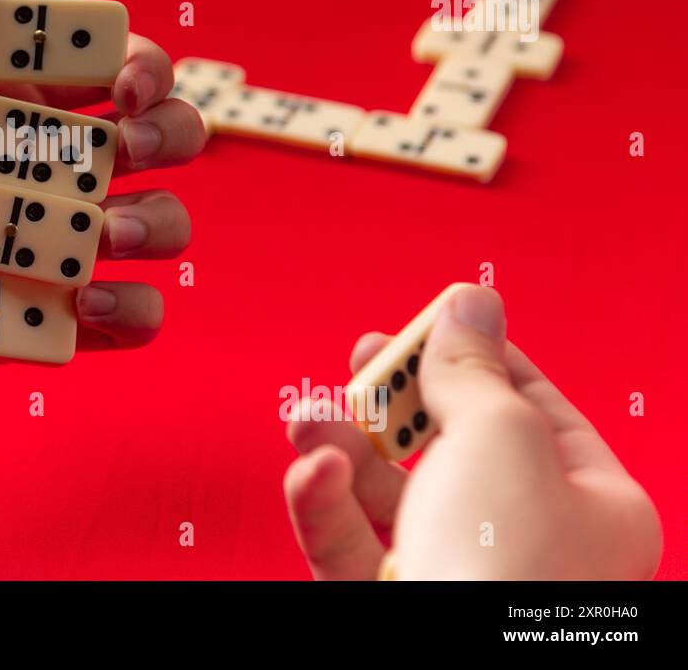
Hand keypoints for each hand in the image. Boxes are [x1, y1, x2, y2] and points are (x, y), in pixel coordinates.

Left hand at [0, 0, 204, 417]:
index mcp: (12, 114)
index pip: (116, 72)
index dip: (143, 68)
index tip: (122, 89)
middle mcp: (44, 177)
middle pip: (164, 139)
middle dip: (170, 134)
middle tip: (125, 151)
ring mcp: (54, 252)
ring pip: (165, 225)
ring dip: (158, 224)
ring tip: (105, 237)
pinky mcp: (54, 323)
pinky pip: (139, 317)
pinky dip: (136, 309)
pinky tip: (88, 301)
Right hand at [283, 286, 662, 578]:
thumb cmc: (506, 577)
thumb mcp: (497, 437)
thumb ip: (472, 367)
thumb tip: (469, 303)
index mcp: (592, 506)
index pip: (537, 410)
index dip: (482, 358)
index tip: (433, 324)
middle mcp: (528, 543)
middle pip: (450, 444)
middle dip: (394, 398)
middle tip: (363, 358)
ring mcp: (456, 575)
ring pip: (386, 491)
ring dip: (339, 446)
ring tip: (309, 417)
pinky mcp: (392, 597)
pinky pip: (351, 539)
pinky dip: (323, 501)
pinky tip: (311, 471)